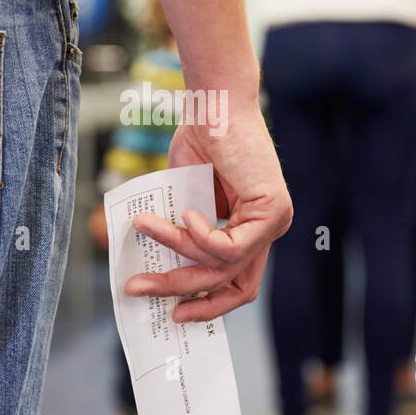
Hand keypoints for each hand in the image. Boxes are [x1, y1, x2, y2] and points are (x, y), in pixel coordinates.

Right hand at [123, 100, 290, 322]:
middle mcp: (269, 230)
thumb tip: (153, 267)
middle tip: (139, 290)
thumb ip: (181, 234)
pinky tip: (185, 215)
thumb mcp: (185, 199)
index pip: (236, 282)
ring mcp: (276, 222)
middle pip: (232, 285)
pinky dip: (200, 237)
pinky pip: (231, 247)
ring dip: (177, 250)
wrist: (215, 103)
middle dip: (181, 291)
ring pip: (223, 265)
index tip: (172, 311)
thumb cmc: (200, 142)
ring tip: (146, 226)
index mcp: (251, 229)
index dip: (206, 303)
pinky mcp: (273, 211)